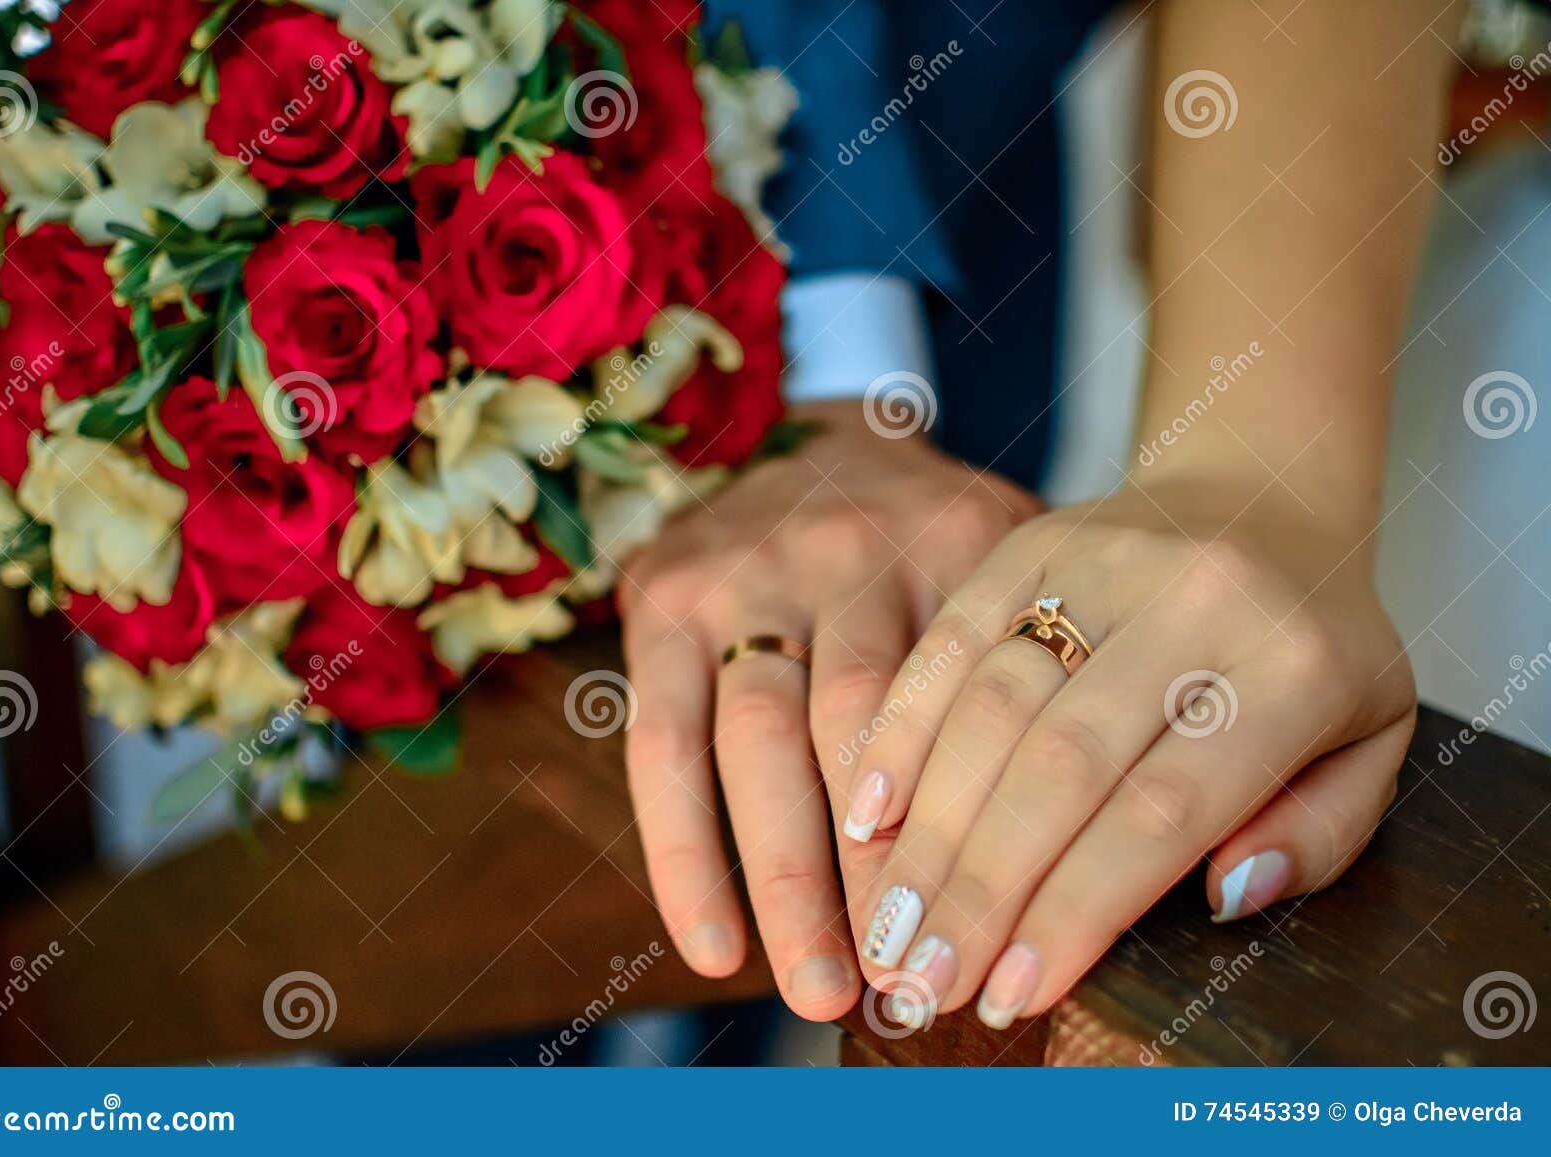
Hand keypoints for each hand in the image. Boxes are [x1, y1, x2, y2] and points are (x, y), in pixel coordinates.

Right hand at [617, 400, 1042, 1019]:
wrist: (815, 428)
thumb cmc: (937, 532)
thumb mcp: (1021, 554)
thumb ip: (1067, 654)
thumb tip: (1174, 834)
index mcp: (963, 543)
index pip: (970, 703)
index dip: (976, 831)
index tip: (1002, 942)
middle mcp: (851, 549)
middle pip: (859, 729)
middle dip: (881, 869)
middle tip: (908, 988)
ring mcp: (748, 572)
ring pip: (759, 743)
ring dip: (786, 879)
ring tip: (817, 992)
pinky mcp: (664, 598)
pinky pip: (661, 742)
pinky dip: (684, 851)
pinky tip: (714, 945)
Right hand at [843, 476, 1415, 1027]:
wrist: (1263, 490)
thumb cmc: (1313, 646)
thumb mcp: (1374, 743)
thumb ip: (1319, 834)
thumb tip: (1223, 895)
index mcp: (1293, 664)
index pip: (1165, 807)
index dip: (1077, 908)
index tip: (1014, 991)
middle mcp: (1193, 599)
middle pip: (1062, 763)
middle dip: (982, 887)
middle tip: (924, 979)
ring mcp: (1100, 559)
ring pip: (991, 705)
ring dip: (929, 828)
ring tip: (891, 925)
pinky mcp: (1027, 539)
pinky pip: (948, 641)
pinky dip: (899, 732)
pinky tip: (869, 816)